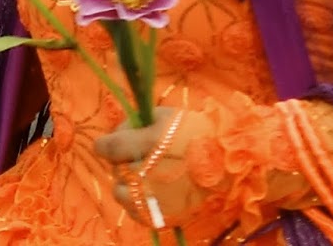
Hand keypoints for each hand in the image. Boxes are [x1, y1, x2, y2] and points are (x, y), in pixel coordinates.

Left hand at [93, 107, 204, 226]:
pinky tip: (151, 192)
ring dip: (127, 184)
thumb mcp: (168, 116)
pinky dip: (137, 202)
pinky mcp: (161, 215)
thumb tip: (121, 129)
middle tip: (136, 158)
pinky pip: (135, 211)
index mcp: (151, 143)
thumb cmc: (198, 135)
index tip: (106, 145)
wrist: (228, 166)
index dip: (104, 145)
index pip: (109, 147)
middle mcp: (149, 172)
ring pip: (121, 193)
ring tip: (143, 177)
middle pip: (115, 171)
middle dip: (121, 162)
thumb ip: (140, 122)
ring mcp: (154, 197)